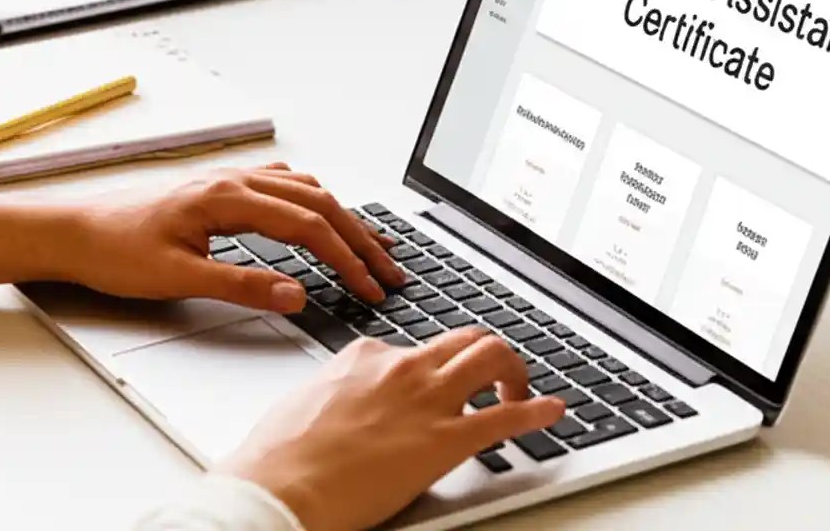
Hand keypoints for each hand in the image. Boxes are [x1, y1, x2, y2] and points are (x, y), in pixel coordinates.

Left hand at [70, 163, 404, 311]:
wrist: (72, 231)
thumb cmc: (114, 251)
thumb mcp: (178, 278)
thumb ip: (242, 285)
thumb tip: (296, 293)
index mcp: (229, 198)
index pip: (310, 227)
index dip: (348, 259)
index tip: (371, 287)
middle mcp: (237, 180)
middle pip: (320, 203)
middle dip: (361, 239)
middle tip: (390, 271)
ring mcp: (231, 180)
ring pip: (308, 190)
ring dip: (344, 218)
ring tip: (371, 246)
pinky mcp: (222, 188)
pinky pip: (285, 185)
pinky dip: (315, 202)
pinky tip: (321, 215)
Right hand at [217, 328, 565, 530]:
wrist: (278, 488)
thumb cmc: (278, 457)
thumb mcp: (306, 404)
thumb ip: (338, 395)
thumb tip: (343, 405)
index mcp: (367, 357)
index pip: (415, 347)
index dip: (432, 367)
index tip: (436, 385)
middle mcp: (403, 368)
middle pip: (465, 340)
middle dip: (487, 356)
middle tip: (495, 381)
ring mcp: (428, 401)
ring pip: (492, 359)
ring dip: (515, 373)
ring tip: (520, 393)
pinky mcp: (445, 441)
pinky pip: (506, 418)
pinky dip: (536, 413)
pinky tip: (551, 412)